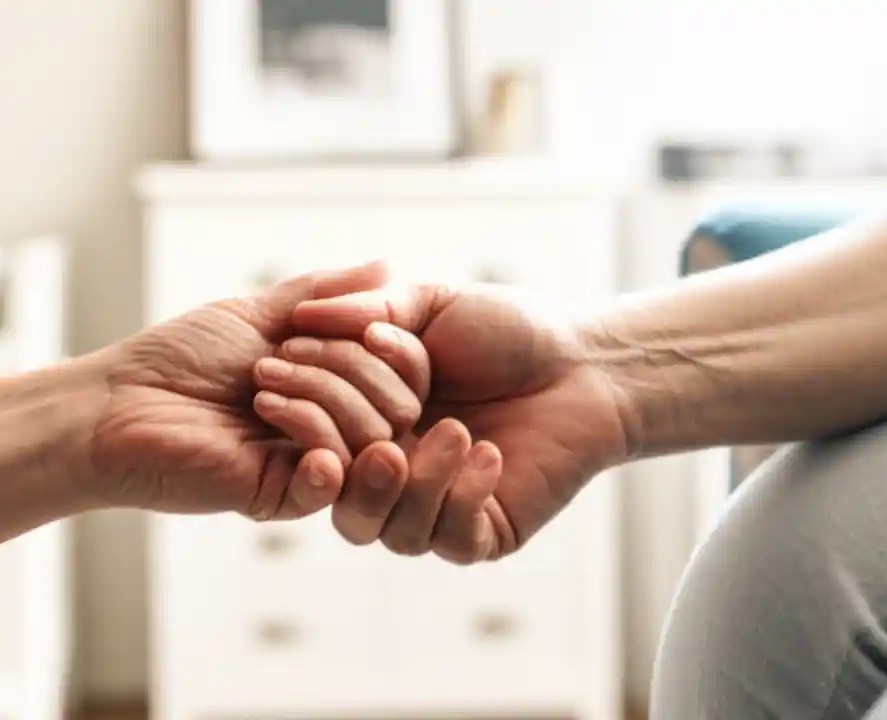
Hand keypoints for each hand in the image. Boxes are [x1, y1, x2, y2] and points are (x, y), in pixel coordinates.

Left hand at [80, 261, 418, 520]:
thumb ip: (324, 294)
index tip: (329, 321)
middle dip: (347, 367)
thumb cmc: (178, 357)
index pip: (403, 377)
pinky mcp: (281, 497)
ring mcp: (307, 467)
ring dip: (320, 394)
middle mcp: (330, 431)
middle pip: (397, 409)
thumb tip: (387, 265)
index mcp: (333, 390)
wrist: (116, 403)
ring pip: (371, 439)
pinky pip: (331, 476)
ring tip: (261, 381)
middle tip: (277, 355)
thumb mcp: (258, 314)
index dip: (383, 345)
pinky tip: (269, 414)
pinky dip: (311, 436)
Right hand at [291, 283, 634, 562]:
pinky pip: (450, 540)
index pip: (316, 449)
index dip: (308, 429)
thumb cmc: (505, 330)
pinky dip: (462, 499)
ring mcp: (434, 509)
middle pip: (343, 509)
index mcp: (366, 427)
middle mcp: (393, 475)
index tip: (329, 405)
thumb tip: (302, 313)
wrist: (584, 364)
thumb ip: (370, 307)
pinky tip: (489, 454)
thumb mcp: (430, 304)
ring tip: (457, 431)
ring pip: (391, 533)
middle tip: (386, 443)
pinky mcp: (480, 534)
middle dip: (358, 482)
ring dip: (419, 487)